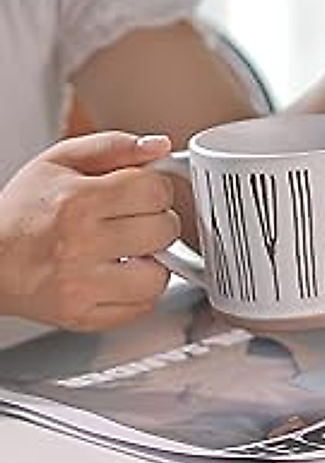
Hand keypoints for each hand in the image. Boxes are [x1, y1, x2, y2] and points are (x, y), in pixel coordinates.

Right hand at [0, 132, 180, 329]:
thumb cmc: (22, 209)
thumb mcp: (61, 159)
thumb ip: (115, 146)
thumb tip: (159, 146)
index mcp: (80, 201)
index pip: (156, 192)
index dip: (158, 188)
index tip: (145, 191)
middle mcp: (80, 245)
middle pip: (163, 232)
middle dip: (158, 221)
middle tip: (138, 220)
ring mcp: (80, 286)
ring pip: (157, 277)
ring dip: (154, 262)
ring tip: (135, 250)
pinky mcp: (79, 315)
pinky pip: (139, 309)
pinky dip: (138, 292)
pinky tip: (122, 275)